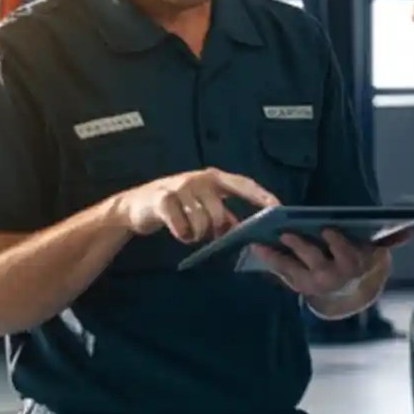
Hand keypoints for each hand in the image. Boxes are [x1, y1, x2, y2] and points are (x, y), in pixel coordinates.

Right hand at [115, 167, 279, 243]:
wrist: (135, 205)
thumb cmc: (175, 206)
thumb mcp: (201, 206)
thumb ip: (223, 215)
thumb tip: (244, 230)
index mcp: (212, 178)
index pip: (243, 184)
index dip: (261, 195)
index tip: (278, 207)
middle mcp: (199, 178)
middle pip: (219, 212)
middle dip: (214, 229)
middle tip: (204, 234)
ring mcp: (180, 187)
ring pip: (201, 222)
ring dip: (196, 234)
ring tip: (188, 231)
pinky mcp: (163, 199)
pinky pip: (182, 228)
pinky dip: (182, 236)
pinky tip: (178, 233)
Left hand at [251, 229, 382, 298]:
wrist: (348, 289)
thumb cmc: (358, 258)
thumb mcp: (375, 250)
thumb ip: (390, 239)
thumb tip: (411, 230)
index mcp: (353, 265)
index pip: (346, 255)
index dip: (337, 243)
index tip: (327, 229)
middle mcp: (332, 278)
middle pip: (317, 262)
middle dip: (302, 247)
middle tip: (287, 232)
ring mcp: (313, 283)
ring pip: (294, 270)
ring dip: (277, 257)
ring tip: (260, 242)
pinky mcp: (297, 285)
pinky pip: (281, 273)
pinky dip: (268, 261)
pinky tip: (256, 246)